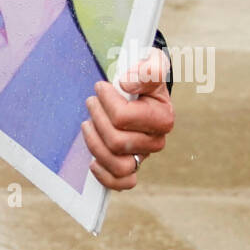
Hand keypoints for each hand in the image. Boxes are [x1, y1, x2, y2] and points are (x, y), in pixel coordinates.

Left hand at [81, 46, 174, 190]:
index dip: (106, 100)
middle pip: (116, 142)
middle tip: (91, 102)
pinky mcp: (132, 166)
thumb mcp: (151, 66)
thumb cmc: (145, 80)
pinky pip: (121, 183)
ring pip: (117, 165)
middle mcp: (155, 141)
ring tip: (87, 124)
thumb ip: (147, 70)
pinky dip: (105, 176)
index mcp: (162, 118)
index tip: (101, 87)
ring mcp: (143, 156)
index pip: (123, 117)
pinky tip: (93, 161)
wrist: (145, 94)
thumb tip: (127, 85)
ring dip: (94, 145)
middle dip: (97, 118)